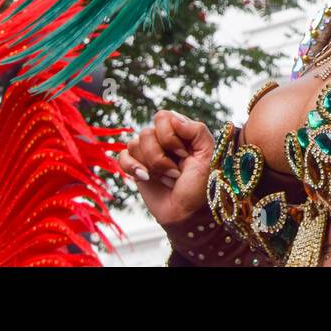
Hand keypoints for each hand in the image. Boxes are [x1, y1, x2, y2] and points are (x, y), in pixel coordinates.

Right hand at [117, 110, 214, 227]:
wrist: (188, 214)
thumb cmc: (202, 185)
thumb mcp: (208, 155)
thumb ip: (197, 130)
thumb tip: (173, 118)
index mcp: (181, 131)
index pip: (162, 117)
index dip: (170, 136)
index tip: (184, 155)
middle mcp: (163, 139)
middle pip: (146, 133)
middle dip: (161, 157)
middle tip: (176, 171)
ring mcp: (148, 153)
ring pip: (134, 145)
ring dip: (153, 166)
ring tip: (168, 178)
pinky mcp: (136, 168)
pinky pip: (122, 157)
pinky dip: (133, 168)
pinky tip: (146, 178)